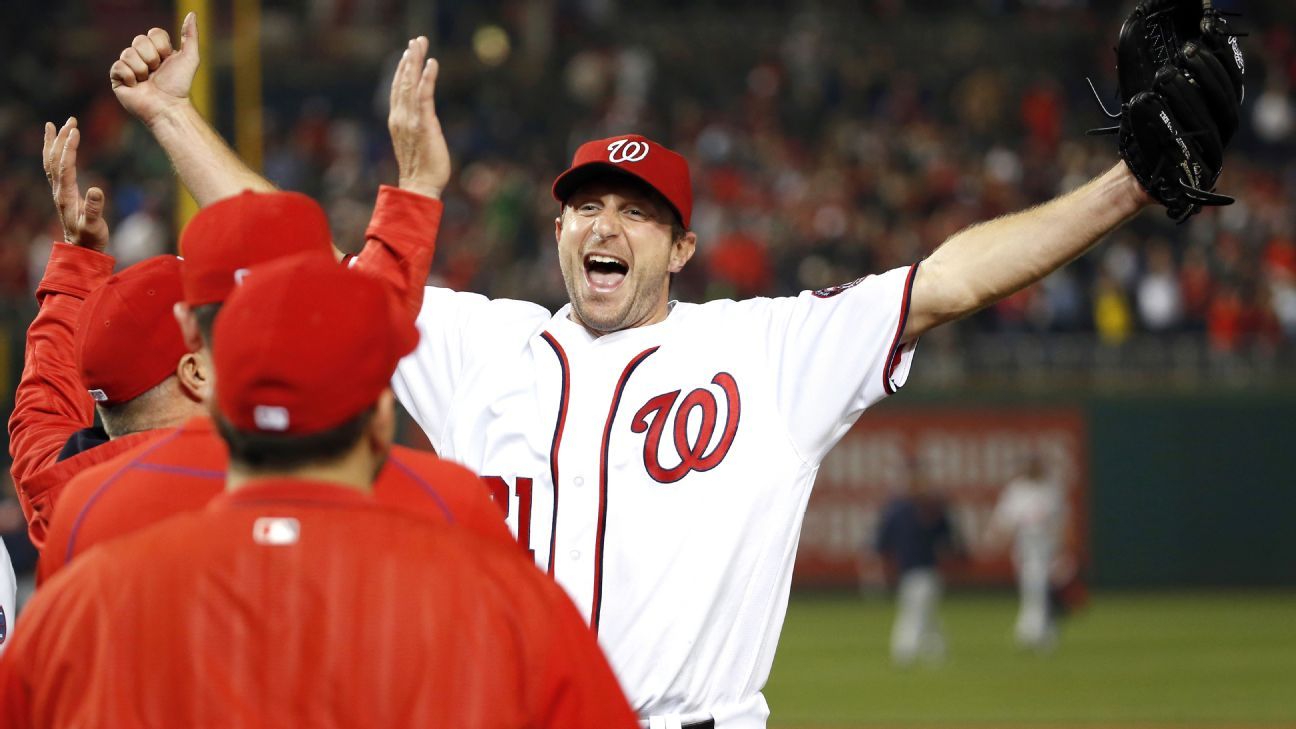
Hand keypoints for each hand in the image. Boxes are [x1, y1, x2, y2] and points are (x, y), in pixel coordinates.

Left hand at [43, 118, 108, 252]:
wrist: (81, 249)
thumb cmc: (90, 239)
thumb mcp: (95, 226)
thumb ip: (95, 209)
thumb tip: (97, 188)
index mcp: (66, 196)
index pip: (65, 166)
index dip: (69, 148)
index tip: (75, 131)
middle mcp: (59, 191)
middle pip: (55, 159)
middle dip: (61, 139)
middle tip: (70, 120)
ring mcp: (59, 191)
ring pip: (52, 162)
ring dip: (54, 142)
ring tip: (57, 125)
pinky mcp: (63, 193)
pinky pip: (54, 168)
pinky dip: (54, 153)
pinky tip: (58, 146)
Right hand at [109, 13, 199, 124]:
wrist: (168, 107)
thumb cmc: (179, 85)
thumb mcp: (190, 58)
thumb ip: (190, 36)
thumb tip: (192, 14)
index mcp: (157, 50)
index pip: (153, 33)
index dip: (161, 45)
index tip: (167, 59)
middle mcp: (142, 56)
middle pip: (139, 40)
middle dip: (151, 57)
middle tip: (157, 72)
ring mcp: (129, 67)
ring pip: (128, 53)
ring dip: (142, 69)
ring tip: (147, 81)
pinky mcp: (118, 78)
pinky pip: (118, 66)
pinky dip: (130, 76)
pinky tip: (136, 86)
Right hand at [388, 36, 450, 198]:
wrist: (420, 186)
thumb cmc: (422, 169)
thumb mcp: (416, 143)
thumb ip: (417, 127)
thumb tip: (424, 120)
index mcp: (397, 121)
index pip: (398, 90)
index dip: (401, 70)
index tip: (407, 54)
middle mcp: (400, 117)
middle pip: (402, 81)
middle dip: (409, 59)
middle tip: (415, 40)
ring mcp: (410, 120)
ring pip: (410, 84)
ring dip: (415, 61)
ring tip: (420, 44)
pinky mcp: (423, 123)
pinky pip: (424, 95)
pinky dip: (427, 78)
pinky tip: (431, 63)